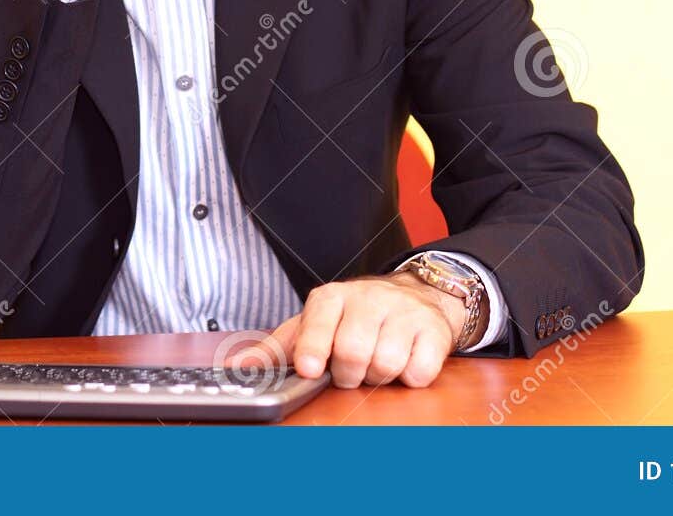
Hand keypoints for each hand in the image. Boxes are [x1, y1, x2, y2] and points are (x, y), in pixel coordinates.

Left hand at [226, 272, 469, 388]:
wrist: (413, 296)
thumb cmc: (353, 318)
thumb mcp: (313, 325)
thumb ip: (278, 347)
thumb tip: (239, 366)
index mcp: (331, 298)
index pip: (319, 320)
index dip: (314, 347)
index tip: (311, 369)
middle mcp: (367, 298)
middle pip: (353, 350)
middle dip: (349, 373)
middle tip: (351, 370)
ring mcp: (402, 312)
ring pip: (386, 363)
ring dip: (379, 376)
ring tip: (376, 364)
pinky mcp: (432, 330)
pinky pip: (419, 371)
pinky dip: (410, 377)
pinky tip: (404, 363)